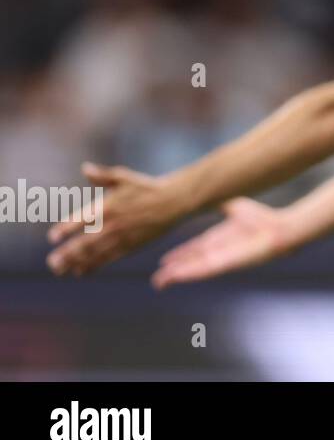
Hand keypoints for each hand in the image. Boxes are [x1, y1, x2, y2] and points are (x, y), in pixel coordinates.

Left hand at [47, 163, 185, 276]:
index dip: (65, 230)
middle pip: (85, 243)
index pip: (81, 220)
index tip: (53, 238)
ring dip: (76, 263)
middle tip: (52, 263)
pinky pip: (109, 258)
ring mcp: (122, 237)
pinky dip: (94, 265)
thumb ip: (103, 176)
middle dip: (66, 254)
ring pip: (95, 254)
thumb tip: (85, 168)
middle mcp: (113, 224)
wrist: (174, 201)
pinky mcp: (132, 245)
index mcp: (108, 206)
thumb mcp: (124, 177)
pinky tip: (81, 271)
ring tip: (60, 270)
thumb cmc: (147, 187)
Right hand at [152, 198, 294, 288]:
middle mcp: (218, 251)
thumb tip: (212, 194)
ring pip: (194, 269)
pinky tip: (176, 277)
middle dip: (173, 270)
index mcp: (219, 238)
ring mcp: (222, 259)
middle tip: (156, 279)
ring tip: (160, 283)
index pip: (194, 248)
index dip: (179, 255)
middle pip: (191, 263)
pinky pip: (204, 270)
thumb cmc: (262, 217)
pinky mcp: (227, 264)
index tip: (163, 261)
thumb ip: (222, 204)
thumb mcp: (235, 206)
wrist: (280, 228)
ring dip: (177, 275)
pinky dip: (189, 273)